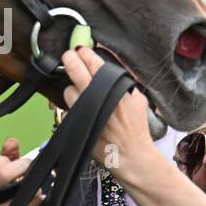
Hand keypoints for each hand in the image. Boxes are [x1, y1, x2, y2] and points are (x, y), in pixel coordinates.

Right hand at [0, 137, 45, 205]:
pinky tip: (38, 201)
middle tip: (29, 168)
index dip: (3, 158)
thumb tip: (11, 141)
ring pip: (12, 186)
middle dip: (18, 167)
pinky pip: (28, 201)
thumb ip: (10, 157)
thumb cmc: (19, 203)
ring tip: (35, 186)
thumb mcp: (13, 177)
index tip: (14, 158)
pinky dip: (37, 198)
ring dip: (28, 181)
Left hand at [61, 46, 154, 179]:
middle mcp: (96, 95)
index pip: (92, 61)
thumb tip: (108, 65)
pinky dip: (73, 109)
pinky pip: (68, 109)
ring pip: (68, 91)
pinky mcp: (75, 122)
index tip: (80, 50)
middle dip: (69, 59)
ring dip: (72, 91)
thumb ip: (123, 81)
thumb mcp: (137, 99)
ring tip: (80, 95)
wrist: (132, 156)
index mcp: (113, 87)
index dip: (84, 53)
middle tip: (68, 57)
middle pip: (74, 69)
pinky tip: (82, 113)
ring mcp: (84, 109)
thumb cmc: (136, 128)